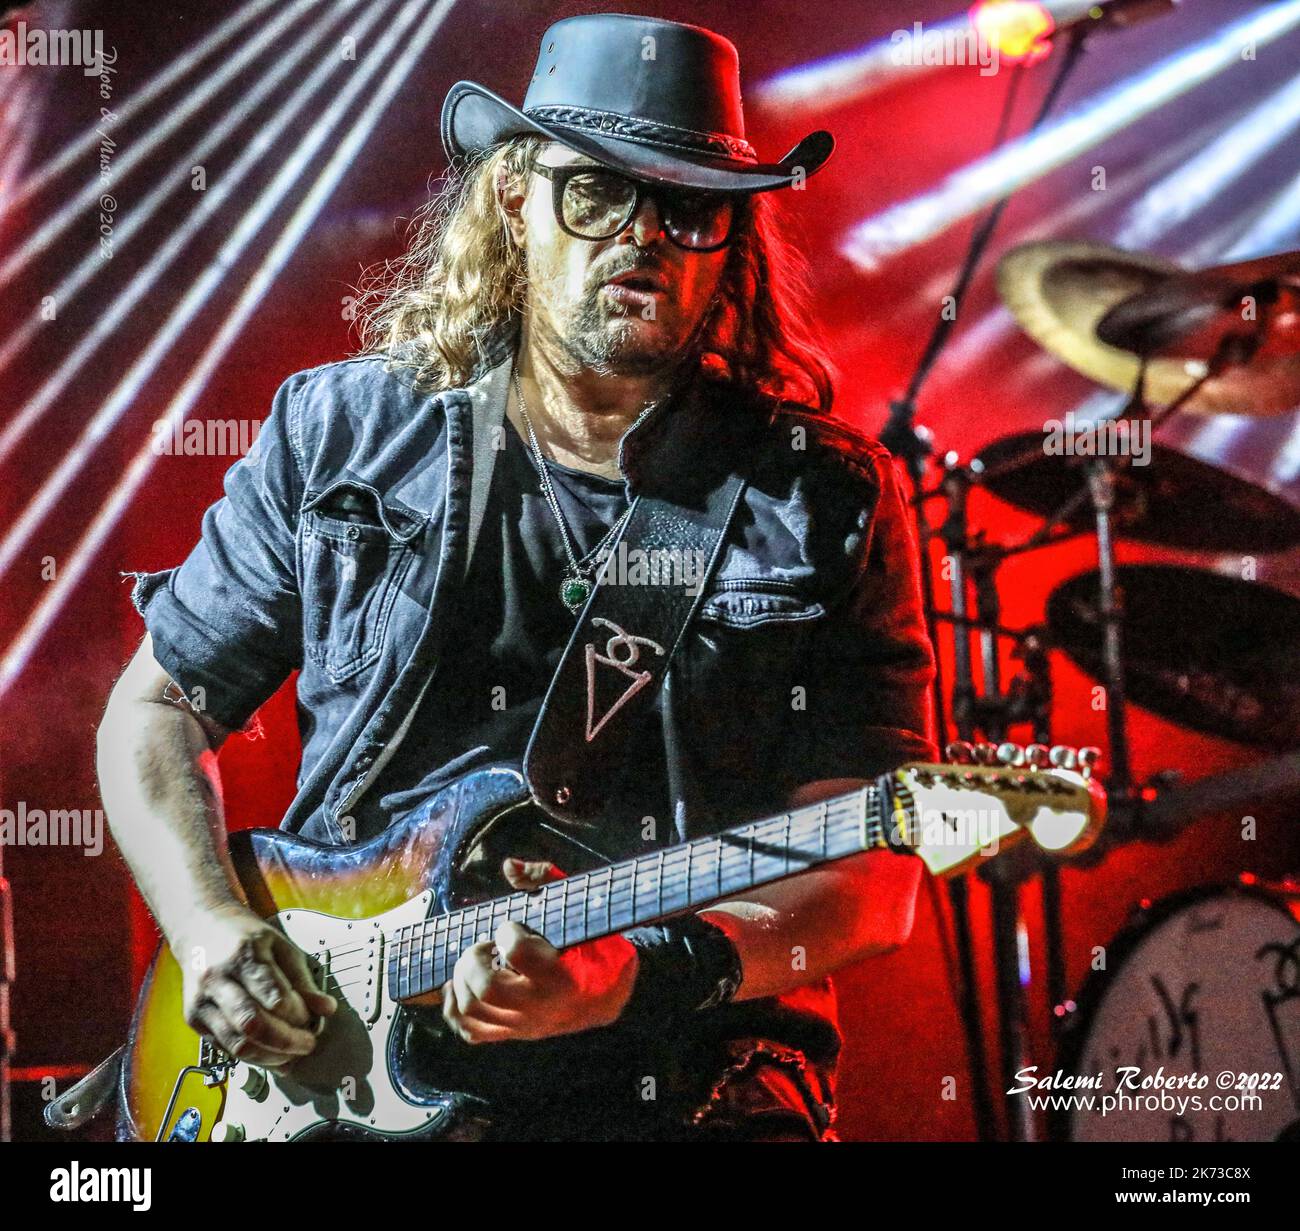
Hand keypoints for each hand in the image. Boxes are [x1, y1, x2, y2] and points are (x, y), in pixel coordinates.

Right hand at [171, 903, 337, 1067]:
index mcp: (244, 955)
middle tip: (307, 1044)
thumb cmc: (246, 938)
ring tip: (291, 1055)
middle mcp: (218, 980)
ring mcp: (201, 1001)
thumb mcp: (281, 947)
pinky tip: (269, 1055)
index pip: (275, 996)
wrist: (203, 929)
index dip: (298, 1015)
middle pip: (253, 1024)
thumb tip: (326, 1009)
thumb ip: (303, 980)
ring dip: (269, 1057)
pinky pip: (224, 1047)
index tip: (313, 1019)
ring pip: (236, 1043)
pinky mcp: (194, 1019)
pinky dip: (251, 1057)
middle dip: (286, 1042)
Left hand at [438, 857, 638, 1043]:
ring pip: (471, 1007)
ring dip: (462, 977)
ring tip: (478, 961)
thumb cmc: (595, 948)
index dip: (508, 931)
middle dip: (475, 957)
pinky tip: (458, 985)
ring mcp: (524, 1024)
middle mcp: (540, 1006)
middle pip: (485, 987)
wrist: (608, 997)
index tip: (514, 926)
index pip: (516, 951)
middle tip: (487, 945)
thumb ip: (545, 880)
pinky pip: (470, 1030)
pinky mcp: (512, 1033)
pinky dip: (453, 1008)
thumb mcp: (581, 908)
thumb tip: (509, 866)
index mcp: (563, 976)